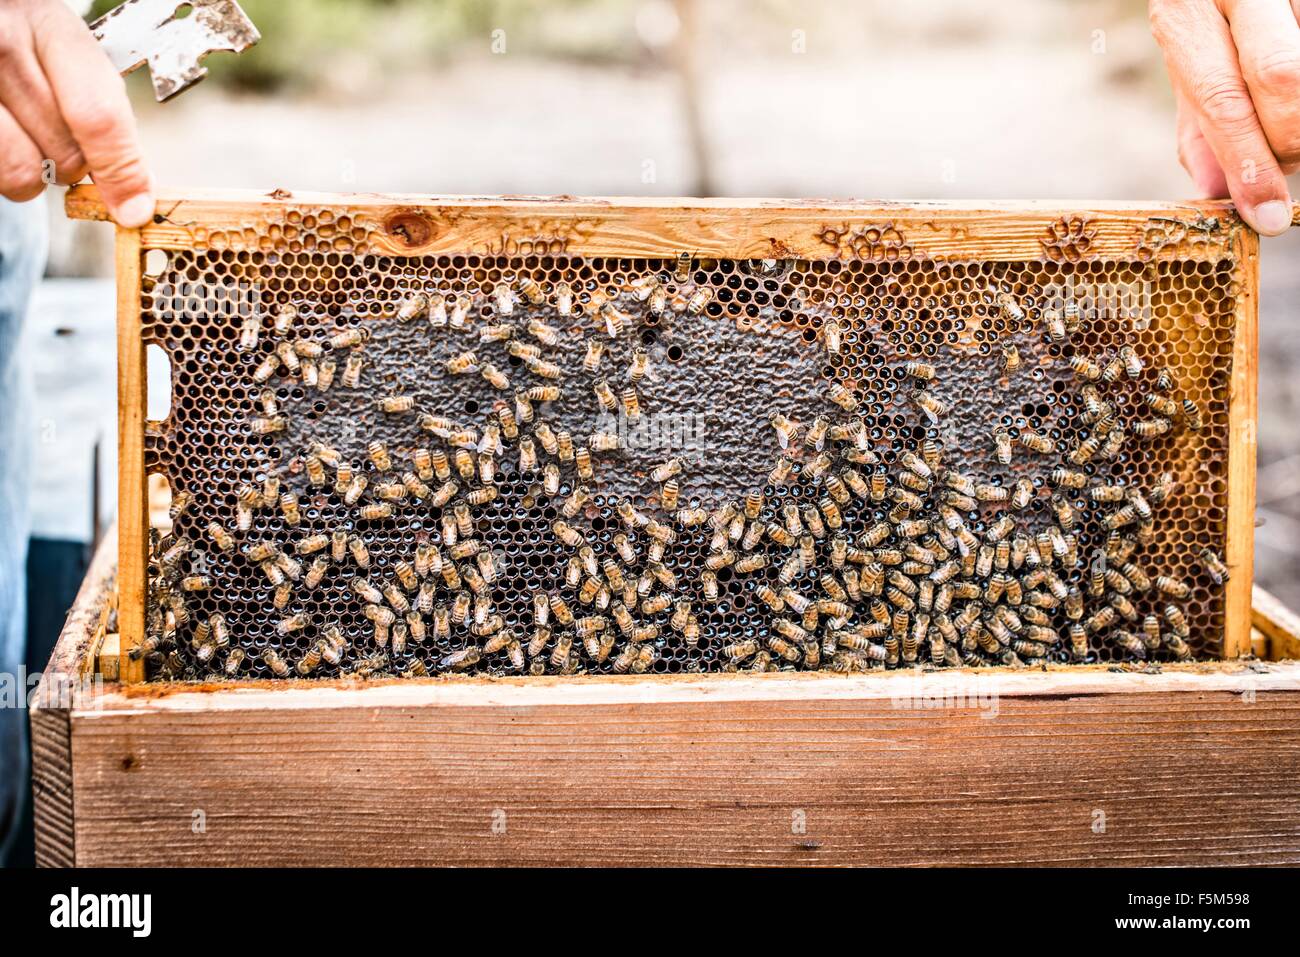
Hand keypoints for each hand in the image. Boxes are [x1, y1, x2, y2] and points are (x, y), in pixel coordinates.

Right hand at [0, 0, 151, 225]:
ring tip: (27, 138)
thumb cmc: (26, 40)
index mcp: (50, 27)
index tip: (135, 208)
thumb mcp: (71, 58)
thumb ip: (108, 118)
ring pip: (24, 171)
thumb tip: (137, 197)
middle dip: (73, 165)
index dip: (121, 172)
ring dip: (35, 174)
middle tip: (57, 136)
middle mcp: (3, 44)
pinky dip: (5, 170)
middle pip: (65, 154)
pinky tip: (6, 137)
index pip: (98, 118)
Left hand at [1150, 0, 1297, 234]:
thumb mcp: (1188, 65)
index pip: (1222, 99)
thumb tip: (1214, 193)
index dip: (1250, 163)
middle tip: (1286, 164)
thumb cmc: (1209, 17)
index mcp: (1186, 14)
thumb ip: (1201, 126)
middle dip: (1290, 142)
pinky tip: (1297, 104)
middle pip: (1282, 78)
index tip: (1269, 215)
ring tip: (1290, 131)